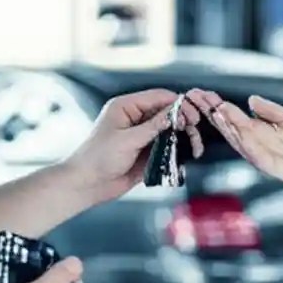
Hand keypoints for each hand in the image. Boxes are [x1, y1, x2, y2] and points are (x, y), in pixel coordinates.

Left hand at [61, 89, 204, 203]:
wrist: (86, 185)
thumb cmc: (98, 158)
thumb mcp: (127, 140)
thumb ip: (153, 127)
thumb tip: (176, 113)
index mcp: (126, 107)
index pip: (158, 97)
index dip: (177, 103)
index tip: (193, 112)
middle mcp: (135, 118)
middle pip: (166, 113)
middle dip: (182, 120)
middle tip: (196, 128)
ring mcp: (141, 135)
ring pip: (168, 130)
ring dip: (182, 136)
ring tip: (195, 144)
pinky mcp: (145, 152)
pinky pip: (165, 146)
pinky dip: (176, 149)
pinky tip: (186, 153)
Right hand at [186, 90, 282, 196]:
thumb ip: (270, 110)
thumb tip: (250, 99)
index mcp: (257, 128)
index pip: (233, 115)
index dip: (219, 105)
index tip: (205, 93)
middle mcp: (251, 140)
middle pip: (228, 124)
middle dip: (213, 111)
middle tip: (198, 97)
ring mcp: (255, 151)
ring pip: (235, 135)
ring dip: (224, 123)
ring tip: (214, 108)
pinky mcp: (263, 161)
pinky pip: (249, 148)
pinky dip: (240, 137)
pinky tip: (232, 125)